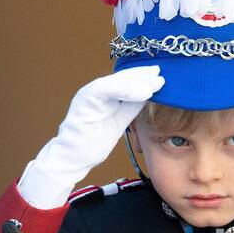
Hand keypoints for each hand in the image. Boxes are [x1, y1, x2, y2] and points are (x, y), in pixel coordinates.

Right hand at [18, 66, 163, 206]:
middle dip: (142, 75)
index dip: (142, 77)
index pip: (125, 81)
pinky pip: (104, 90)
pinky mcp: (84, 102)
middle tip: (160, 74)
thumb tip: (149, 94)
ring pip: (115, 81)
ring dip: (136, 81)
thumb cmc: (93, 142)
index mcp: (103, 95)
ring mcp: (88, 95)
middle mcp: (95, 91)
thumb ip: (131, 108)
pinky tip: (142, 92)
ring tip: (154, 83)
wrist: (73, 158)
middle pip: (121, 78)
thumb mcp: (120, 122)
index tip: (159, 76)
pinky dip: (124, 90)